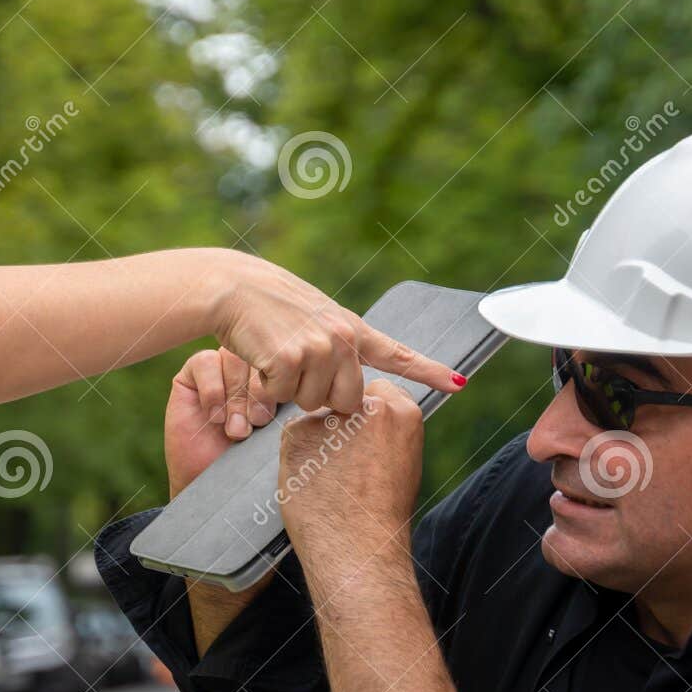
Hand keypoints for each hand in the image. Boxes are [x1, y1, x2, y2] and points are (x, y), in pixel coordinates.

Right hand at [164, 348, 277, 497]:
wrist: (210, 480)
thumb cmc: (248, 459)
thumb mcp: (278, 432)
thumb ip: (291, 406)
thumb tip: (307, 386)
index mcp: (276, 375)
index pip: (285, 361)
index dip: (284, 386)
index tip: (280, 419)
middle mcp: (248, 366)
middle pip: (259, 357)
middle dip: (260, 393)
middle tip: (256, 423)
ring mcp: (220, 367)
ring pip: (234, 357)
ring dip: (236, 395)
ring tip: (235, 428)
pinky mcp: (193, 371)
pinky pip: (206, 361)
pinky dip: (213, 390)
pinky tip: (215, 417)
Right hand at [209, 252, 464, 414]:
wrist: (233, 287)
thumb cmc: (267, 307)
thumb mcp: (314, 318)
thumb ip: (337, 346)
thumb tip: (348, 392)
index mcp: (351, 327)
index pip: (397, 354)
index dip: (429, 371)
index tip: (459, 383)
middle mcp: (342, 337)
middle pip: (346, 402)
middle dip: (321, 399)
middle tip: (296, 370)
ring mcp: (319, 348)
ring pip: (311, 404)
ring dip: (289, 391)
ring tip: (275, 355)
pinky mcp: (290, 359)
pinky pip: (281, 397)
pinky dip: (266, 387)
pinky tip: (260, 358)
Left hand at [277, 380, 426, 571]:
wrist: (356, 546)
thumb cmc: (382, 515)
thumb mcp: (405, 463)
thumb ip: (388, 432)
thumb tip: (368, 418)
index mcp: (403, 411)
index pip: (378, 392)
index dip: (367, 416)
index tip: (366, 440)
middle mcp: (367, 406)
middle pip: (345, 402)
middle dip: (341, 424)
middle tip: (346, 466)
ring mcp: (330, 416)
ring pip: (318, 420)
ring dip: (318, 440)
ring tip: (331, 481)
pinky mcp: (297, 431)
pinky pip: (296, 436)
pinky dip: (299, 456)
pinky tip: (313, 483)